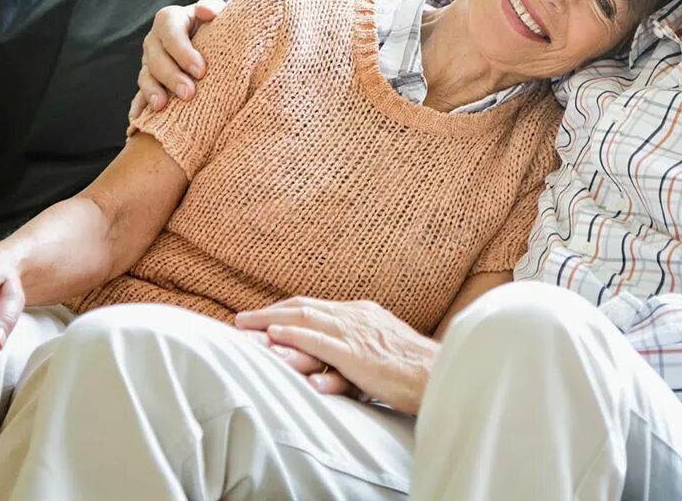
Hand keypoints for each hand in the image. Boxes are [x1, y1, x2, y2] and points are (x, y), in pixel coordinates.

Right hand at [130, 0, 225, 116]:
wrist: (212, 39)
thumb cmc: (216, 25)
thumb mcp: (217, 12)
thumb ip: (212, 7)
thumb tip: (206, 11)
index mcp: (170, 20)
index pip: (170, 31)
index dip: (182, 51)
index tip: (201, 70)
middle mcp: (155, 41)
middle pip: (156, 57)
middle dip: (171, 76)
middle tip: (189, 94)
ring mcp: (149, 62)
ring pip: (145, 76)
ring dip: (152, 92)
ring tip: (161, 107)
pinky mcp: (150, 81)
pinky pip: (139, 94)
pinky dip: (138, 107)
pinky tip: (137, 119)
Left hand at [234, 298, 438, 414]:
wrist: (439, 374)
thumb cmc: (414, 369)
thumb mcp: (381, 347)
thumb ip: (356, 345)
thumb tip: (332, 356)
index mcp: (361, 313)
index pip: (315, 306)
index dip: (285, 310)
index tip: (261, 316)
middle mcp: (355, 316)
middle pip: (304, 307)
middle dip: (269, 312)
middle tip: (241, 319)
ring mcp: (356, 333)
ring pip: (306, 320)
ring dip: (272, 321)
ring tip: (246, 326)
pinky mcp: (358, 354)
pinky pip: (321, 341)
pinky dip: (295, 335)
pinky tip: (275, 335)